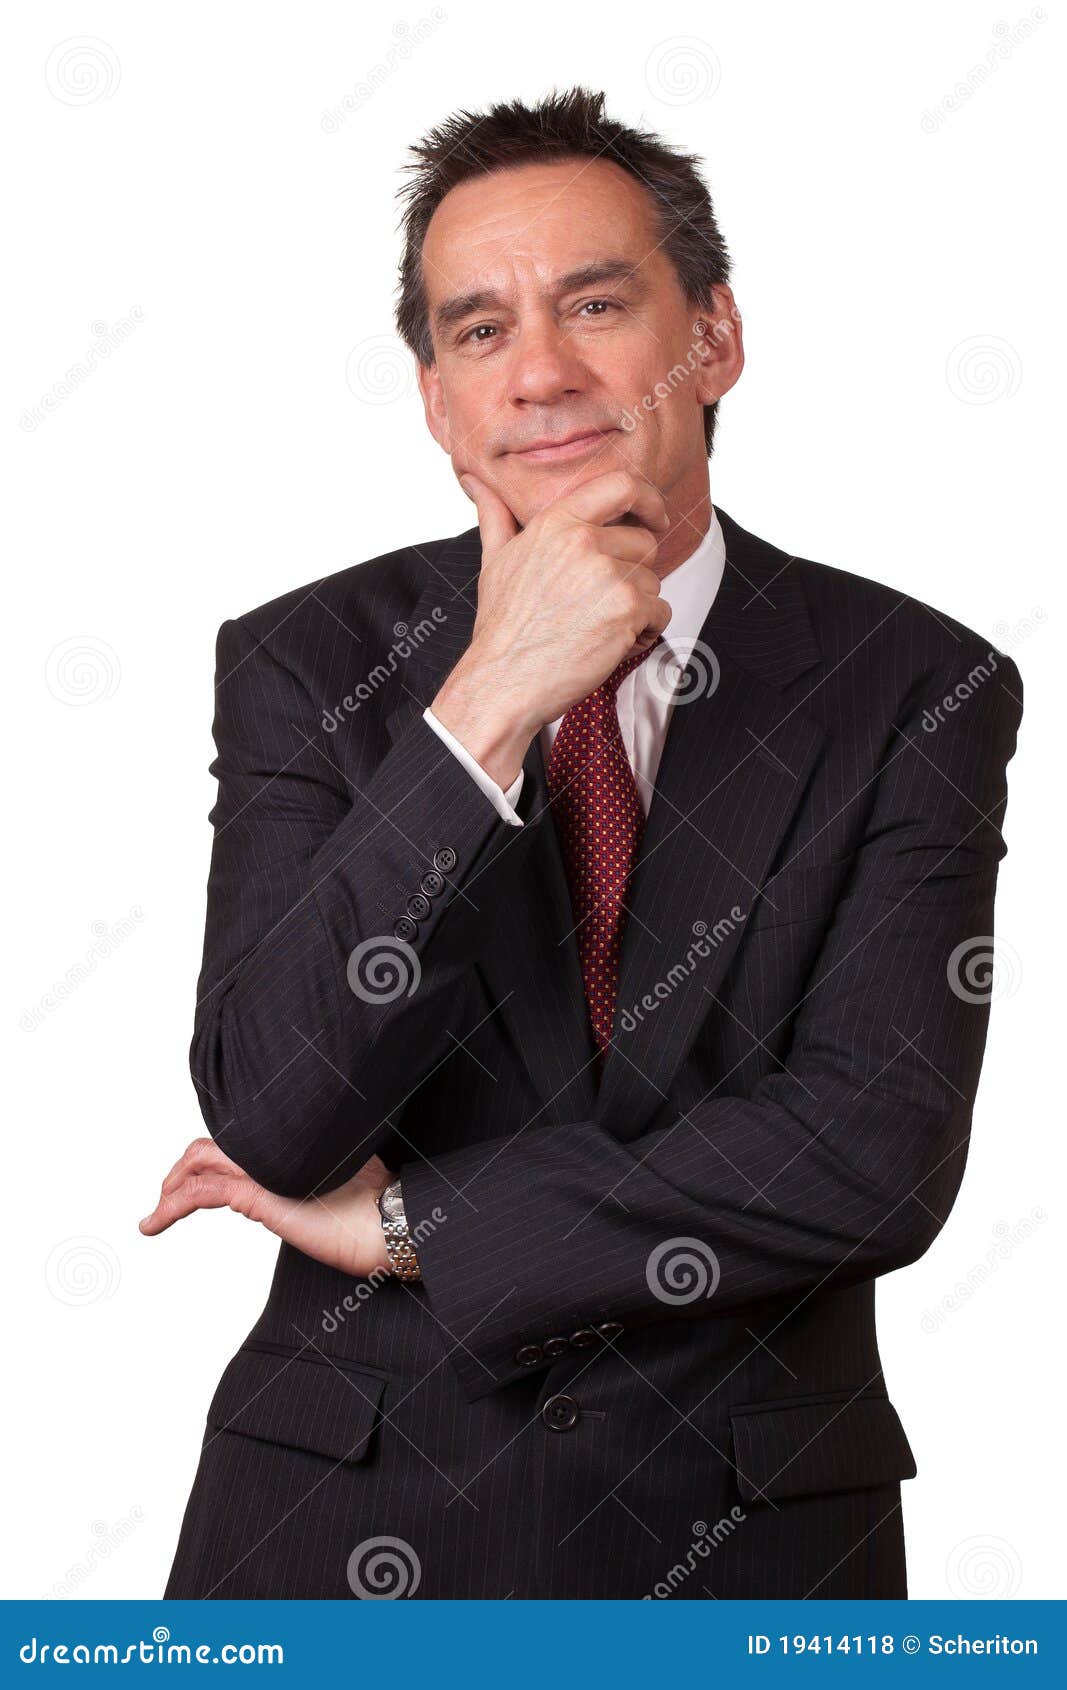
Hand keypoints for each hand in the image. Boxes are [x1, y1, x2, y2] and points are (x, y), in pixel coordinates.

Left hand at [138, 1139, 394, 1277]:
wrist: (394, 1226)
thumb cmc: (376, 1220)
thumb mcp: (335, 1197)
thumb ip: (313, 1187)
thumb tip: (310, 1197)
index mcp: (291, 1155)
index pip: (238, 1145)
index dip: (208, 1161)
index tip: (189, 1187)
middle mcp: (274, 1155)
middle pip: (212, 1147)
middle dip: (181, 1171)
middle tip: (165, 1199)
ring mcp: (266, 1170)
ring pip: (201, 1162)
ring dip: (171, 1186)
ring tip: (155, 1213)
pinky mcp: (259, 1194)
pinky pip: (202, 1192)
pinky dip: (171, 1204)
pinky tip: (154, 1222)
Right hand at [430, 469, 672, 787]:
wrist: (503, 683)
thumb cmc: (502, 628)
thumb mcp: (495, 562)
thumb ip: (495, 516)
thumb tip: (475, 481)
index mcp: (557, 522)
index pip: (621, 485)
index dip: (648, 499)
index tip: (656, 517)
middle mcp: (584, 540)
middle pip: (644, 543)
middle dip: (632, 575)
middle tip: (597, 605)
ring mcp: (608, 573)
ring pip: (653, 582)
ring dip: (636, 609)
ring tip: (596, 627)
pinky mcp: (628, 607)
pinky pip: (660, 612)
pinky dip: (644, 633)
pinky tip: (609, 645)